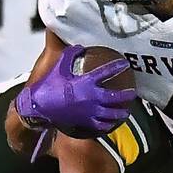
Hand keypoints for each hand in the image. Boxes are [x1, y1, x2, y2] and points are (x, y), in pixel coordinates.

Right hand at [16, 44, 134, 136]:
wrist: (38, 107)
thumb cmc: (48, 85)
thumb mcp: (59, 66)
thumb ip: (70, 54)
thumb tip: (80, 47)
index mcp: (86, 82)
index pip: (106, 72)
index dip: (117, 66)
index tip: (125, 64)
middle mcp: (91, 97)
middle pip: (115, 97)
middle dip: (127, 95)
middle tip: (133, 92)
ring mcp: (90, 111)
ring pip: (111, 114)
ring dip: (121, 112)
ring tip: (126, 111)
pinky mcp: (85, 122)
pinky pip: (101, 125)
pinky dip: (109, 124)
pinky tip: (112, 123)